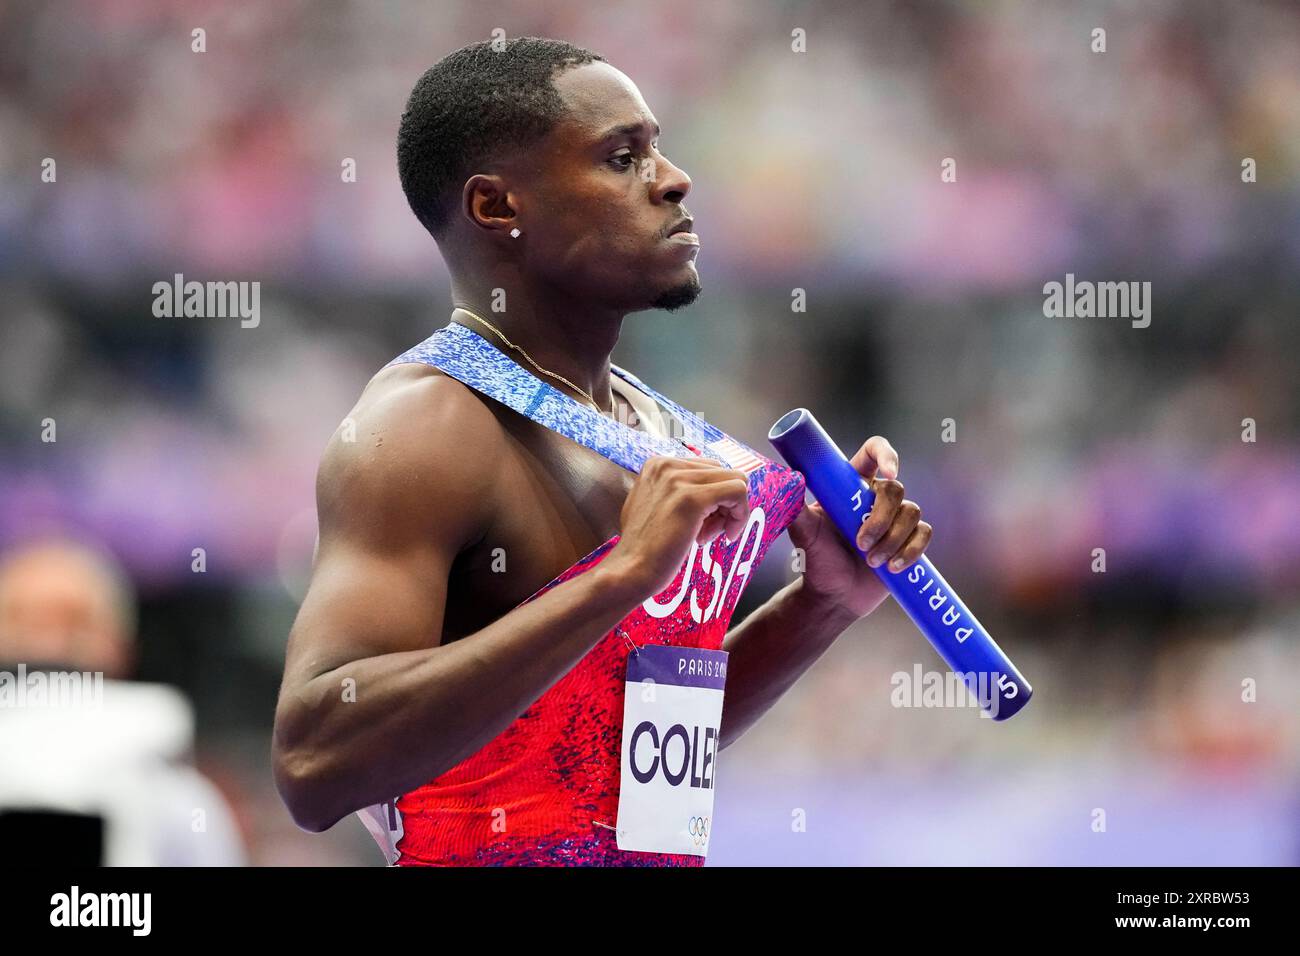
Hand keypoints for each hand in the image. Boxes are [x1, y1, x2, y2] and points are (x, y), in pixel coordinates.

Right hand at [606, 456, 751, 597]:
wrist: (631, 570)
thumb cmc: (645, 546)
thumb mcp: (656, 504)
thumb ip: (678, 490)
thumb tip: (713, 488)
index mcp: (658, 463)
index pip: (709, 469)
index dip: (713, 498)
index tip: (702, 524)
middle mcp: (667, 464)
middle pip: (724, 473)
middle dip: (723, 504)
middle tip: (707, 532)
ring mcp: (679, 479)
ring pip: (736, 480)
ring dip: (731, 512)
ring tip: (708, 535)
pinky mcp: (693, 498)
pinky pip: (739, 492)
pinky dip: (741, 515)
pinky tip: (726, 536)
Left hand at [787, 435, 931, 619]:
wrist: (834, 595)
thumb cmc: (817, 560)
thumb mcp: (804, 534)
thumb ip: (796, 510)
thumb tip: (791, 481)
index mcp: (851, 486)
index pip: (872, 452)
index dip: (885, 454)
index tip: (889, 473)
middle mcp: (875, 498)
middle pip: (895, 489)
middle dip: (881, 519)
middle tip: (861, 544)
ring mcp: (895, 518)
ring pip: (911, 513)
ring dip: (893, 539)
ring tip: (872, 562)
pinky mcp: (909, 540)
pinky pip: (924, 534)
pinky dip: (911, 551)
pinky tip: (893, 567)